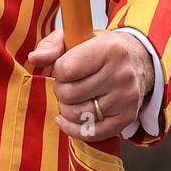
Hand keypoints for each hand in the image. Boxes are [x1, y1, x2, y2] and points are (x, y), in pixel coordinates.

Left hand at [27, 28, 154, 141]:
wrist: (137, 61)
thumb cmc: (100, 48)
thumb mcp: (78, 36)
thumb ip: (52, 45)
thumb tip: (34, 58)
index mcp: (109, 49)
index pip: (66, 69)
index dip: (58, 70)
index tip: (64, 67)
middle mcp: (121, 74)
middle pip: (70, 94)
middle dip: (61, 90)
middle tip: (68, 83)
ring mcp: (126, 98)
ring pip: (78, 115)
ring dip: (66, 108)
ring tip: (72, 97)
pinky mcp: (126, 118)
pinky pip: (91, 134)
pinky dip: (73, 129)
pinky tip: (66, 119)